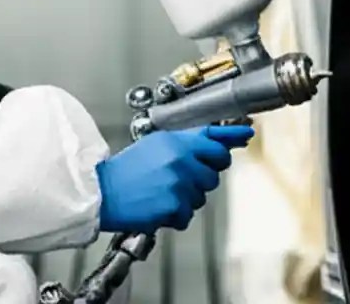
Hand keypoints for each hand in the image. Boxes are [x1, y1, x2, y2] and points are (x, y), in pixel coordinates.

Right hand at [95, 125, 253, 233]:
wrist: (103, 193)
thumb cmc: (125, 171)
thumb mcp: (154, 145)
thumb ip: (183, 143)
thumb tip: (210, 141)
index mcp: (175, 142)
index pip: (213, 139)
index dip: (232, 138)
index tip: (246, 134)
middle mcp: (180, 160)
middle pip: (214, 172)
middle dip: (202, 177)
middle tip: (181, 179)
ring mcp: (179, 183)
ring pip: (201, 197)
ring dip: (185, 198)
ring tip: (161, 192)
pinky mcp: (174, 206)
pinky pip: (187, 216)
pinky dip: (174, 216)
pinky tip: (157, 206)